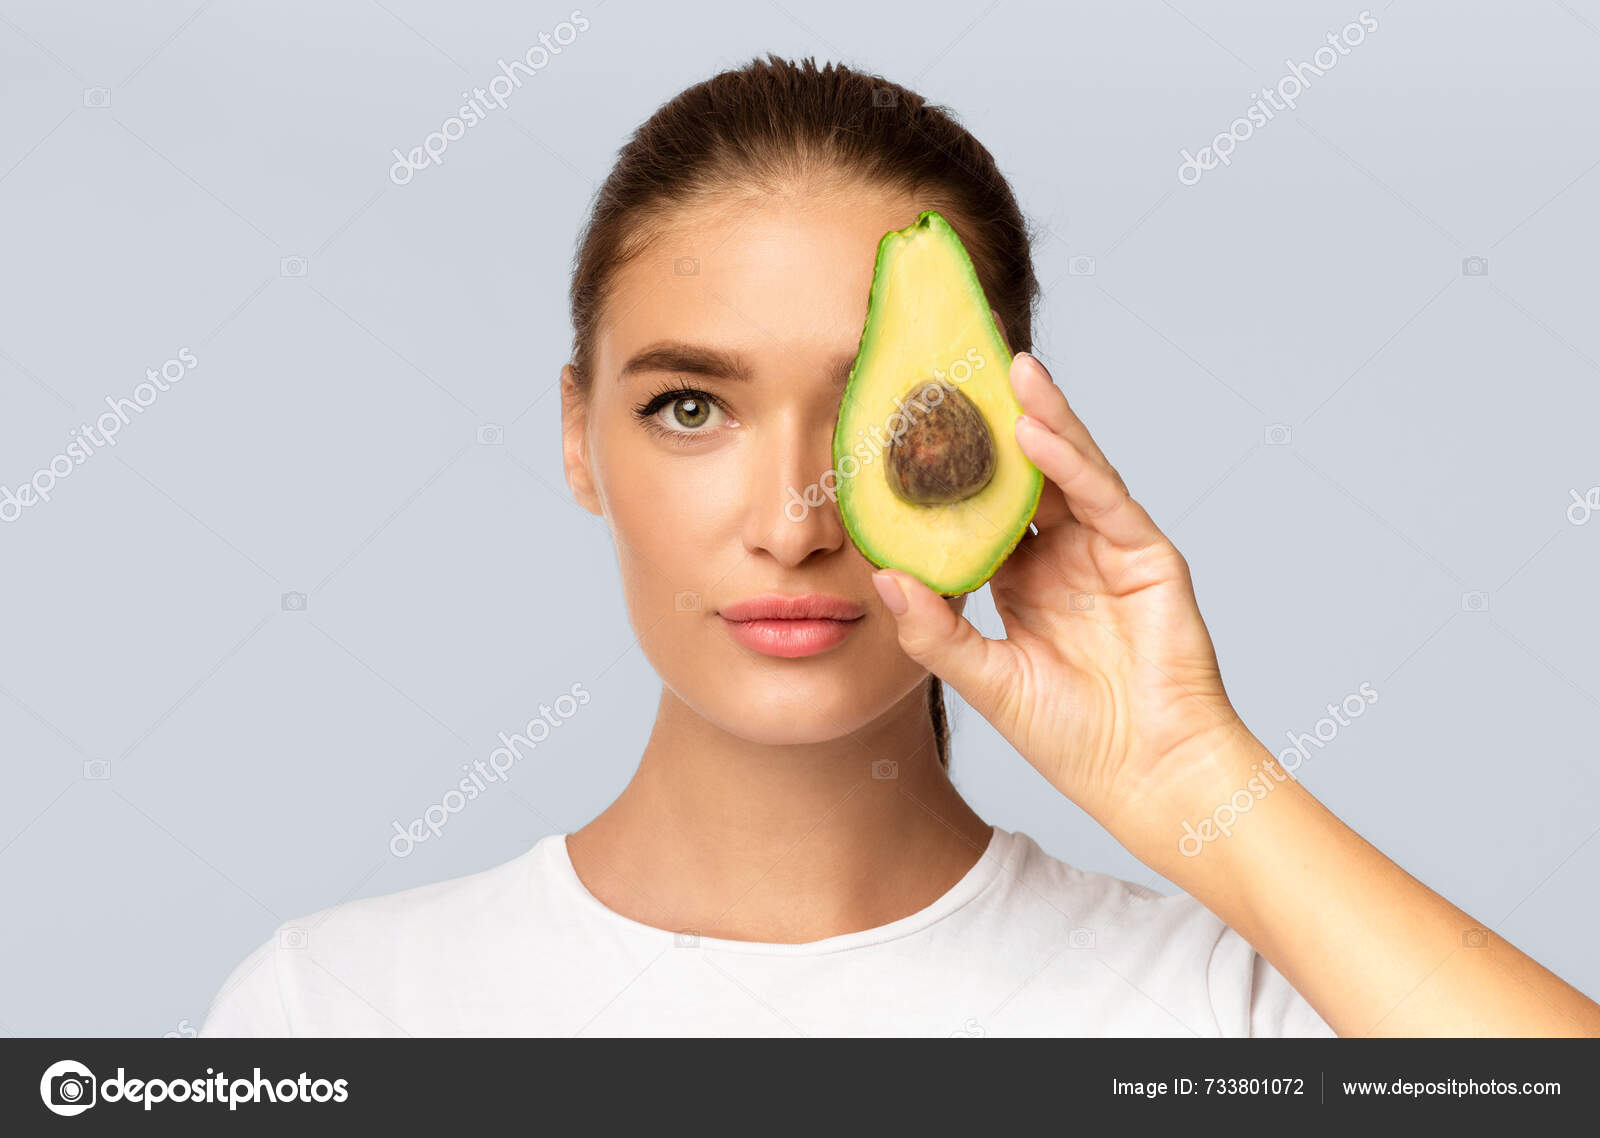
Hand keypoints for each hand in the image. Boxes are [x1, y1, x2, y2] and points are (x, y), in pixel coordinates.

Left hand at [871, 352, 1253, 851]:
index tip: (907, 426)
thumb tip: (883, 575)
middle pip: (1024, 474)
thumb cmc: (1072, 738)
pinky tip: (1036, 430)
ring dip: (1037, 417)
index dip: (949, 471)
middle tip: (958, 367)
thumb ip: (934, 630)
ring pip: (1067, 469)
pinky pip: (1102, 497)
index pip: (980, 508)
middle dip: (994, 423)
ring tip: (1003, 369)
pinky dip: (1070, 461)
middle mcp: (1064, 555)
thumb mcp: (984, 679)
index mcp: (1022, 580)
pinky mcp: (1145, 555)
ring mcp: (1107, 549)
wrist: (1147, 777)